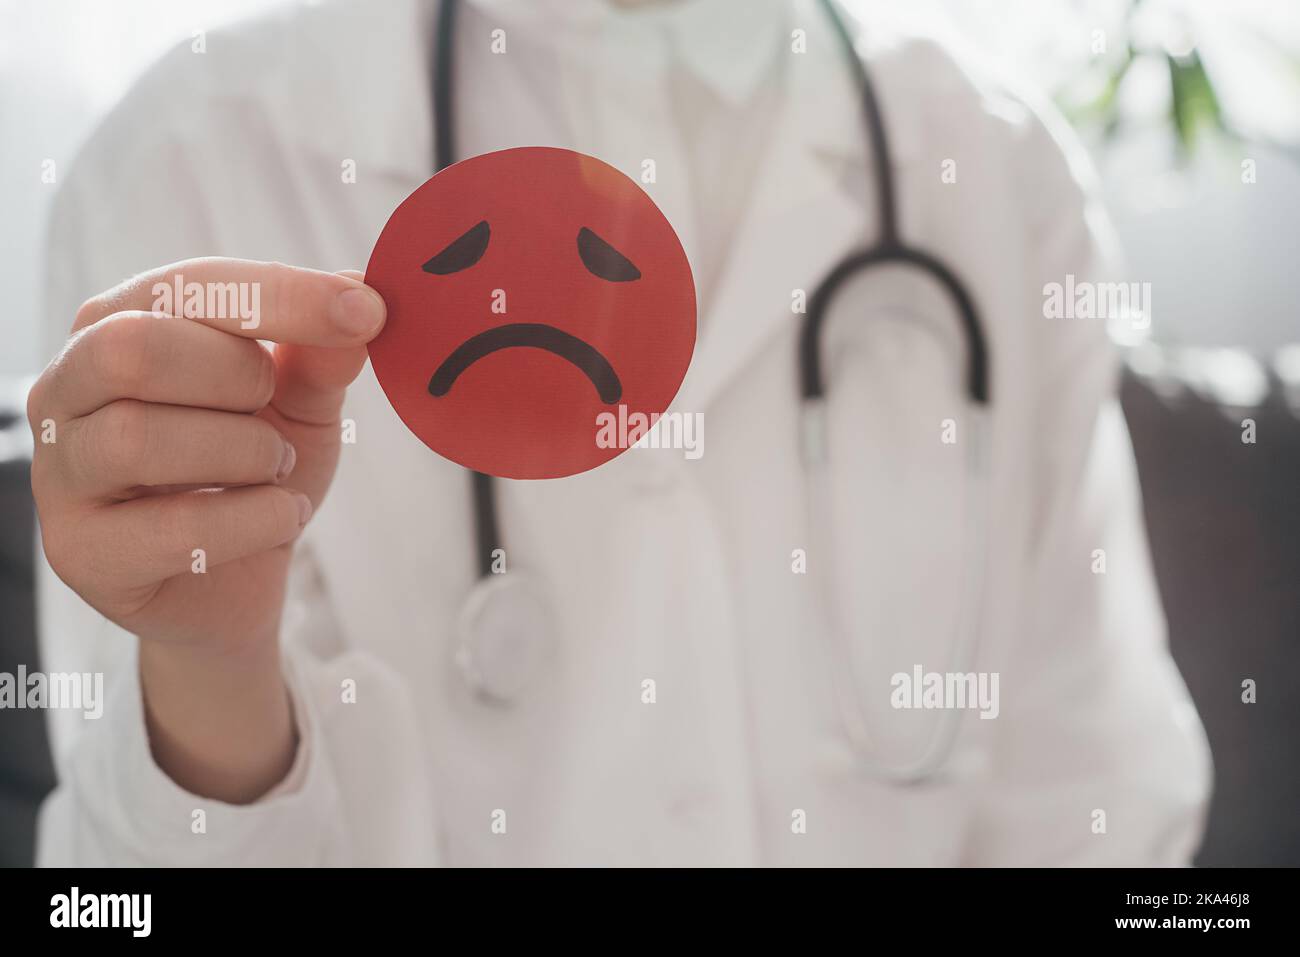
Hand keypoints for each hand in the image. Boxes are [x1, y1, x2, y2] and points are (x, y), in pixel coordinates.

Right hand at [28, 258, 385, 799]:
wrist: (233, 582)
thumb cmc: (252, 472)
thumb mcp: (300, 405)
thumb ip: (320, 356)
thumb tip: (358, 300)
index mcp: (116, 325)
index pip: (185, 286)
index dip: (280, 295)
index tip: (365, 311)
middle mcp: (67, 389)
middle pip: (130, 349)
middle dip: (236, 378)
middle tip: (278, 414)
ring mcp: (60, 474)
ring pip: (137, 438)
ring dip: (244, 454)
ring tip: (275, 470)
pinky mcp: (80, 554)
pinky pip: (172, 528)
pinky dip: (253, 522)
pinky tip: (278, 518)